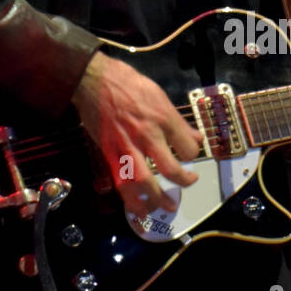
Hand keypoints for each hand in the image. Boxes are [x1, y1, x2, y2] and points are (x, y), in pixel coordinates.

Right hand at [72, 52, 202, 218]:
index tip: (189, 153)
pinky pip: (121, 181)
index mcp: (163, 118)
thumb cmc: (128, 83)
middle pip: (170, 169)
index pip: (188, 147)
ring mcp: (126, 146)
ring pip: (144, 181)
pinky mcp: (109, 153)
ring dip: (157, 199)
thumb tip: (197, 138)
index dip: (193, 153)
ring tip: (167, 207)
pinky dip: (131, 199)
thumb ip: (178, 122)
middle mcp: (147, 135)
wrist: (93, 80)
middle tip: (188, 182)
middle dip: (183, 181)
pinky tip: (139, 209)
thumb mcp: (160, 95)